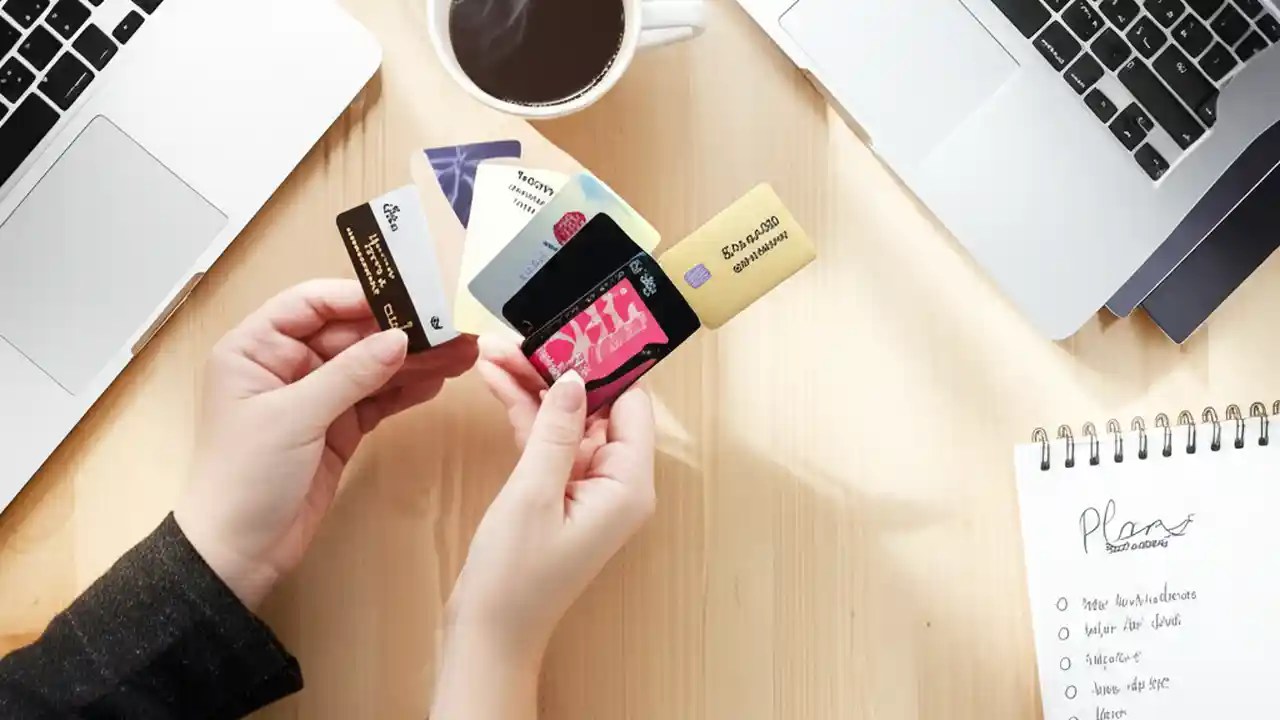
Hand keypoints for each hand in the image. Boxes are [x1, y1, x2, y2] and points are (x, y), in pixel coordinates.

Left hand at [174, 279, 476, 608]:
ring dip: (412, 361)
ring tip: (460, 354)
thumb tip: (398, 339)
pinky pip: (375, 399)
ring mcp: (314, 399)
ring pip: (369, 367)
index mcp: (254, 349)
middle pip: (349, 334)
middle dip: (398, 332)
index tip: (407, 300)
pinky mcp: (336, 429)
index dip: (358, 299)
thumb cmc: (244, 478)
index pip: (311, 305)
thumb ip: (349, 375)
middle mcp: (283, 366)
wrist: (237, 555)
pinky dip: (404, 391)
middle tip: (449, 329)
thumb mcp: (294, 418)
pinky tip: (437, 380)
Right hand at [451, 337, 656, 660]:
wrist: (487, 633)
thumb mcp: (533, 493)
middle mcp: (616, 483)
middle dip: (557, 369)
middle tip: (523, 336)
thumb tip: (574, 377)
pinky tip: (497, 383)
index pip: (630, 405)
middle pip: (596, 407)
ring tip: (497, 351)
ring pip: (566, 419)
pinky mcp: (559, 492)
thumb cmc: (514, 578)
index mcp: (628, 485)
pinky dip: (524, 414)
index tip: (579, 326)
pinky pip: (548, 441)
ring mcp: (587, 487)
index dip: (605, 364)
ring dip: (533, 386)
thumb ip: (555, 430)